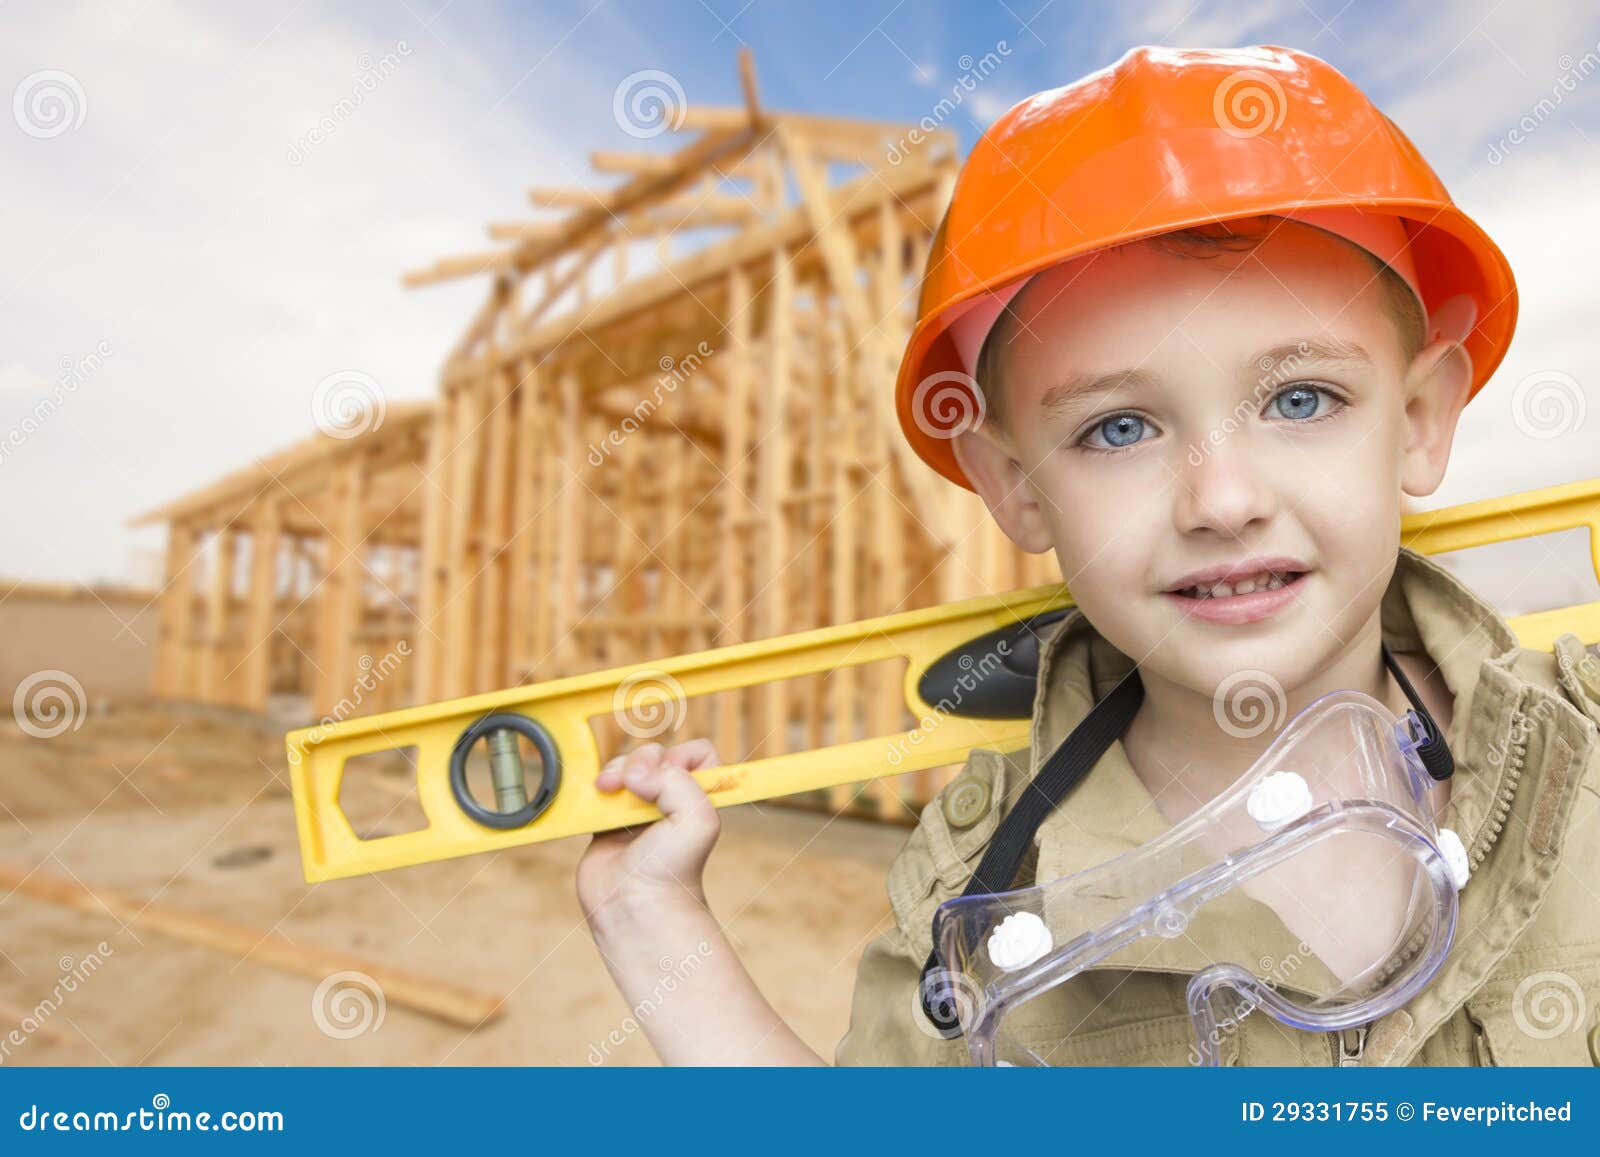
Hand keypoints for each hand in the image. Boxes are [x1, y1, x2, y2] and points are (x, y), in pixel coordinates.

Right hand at [576, 739, 721, 925]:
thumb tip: (634, 773)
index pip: (698, 753)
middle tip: (633, 784)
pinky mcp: (609, 819)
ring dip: (615, 770)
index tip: (669, 773)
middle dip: (641, 760)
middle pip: (655, 754)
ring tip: (609, 789)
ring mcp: (638, 808)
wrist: (636, 905)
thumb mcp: (698, 820)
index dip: (683, 755)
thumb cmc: (673, 871)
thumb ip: (677, 781)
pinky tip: (598, 796)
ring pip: (626, 766)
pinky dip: (596, 786)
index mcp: (699, 796)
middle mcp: (671, 799)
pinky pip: (601, 787)